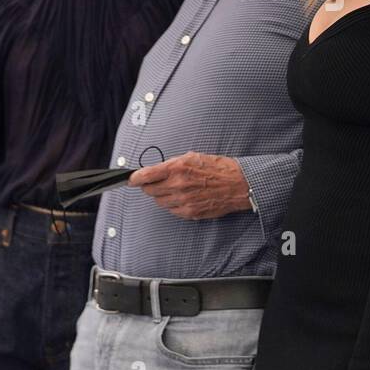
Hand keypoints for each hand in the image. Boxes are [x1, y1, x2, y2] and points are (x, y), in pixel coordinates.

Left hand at [130, 153, 251, 219]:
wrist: (238, 184)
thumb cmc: (217, 168)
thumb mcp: (192, 157)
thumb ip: (171, 165)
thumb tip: (154, 171)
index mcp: (177, 168)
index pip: (145, 176)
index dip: (135, 178)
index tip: (131, 179)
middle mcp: (178, 185)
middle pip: (149, 191)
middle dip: (150, 186)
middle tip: (157, 182)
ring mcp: (183, 201)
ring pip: (160, 202)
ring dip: (163, 196)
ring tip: (176, 189)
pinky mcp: (189, 213)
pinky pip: (172, 210)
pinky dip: (173, 204)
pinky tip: (184, 197)